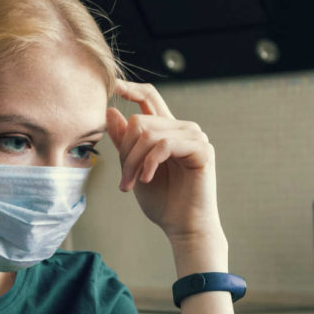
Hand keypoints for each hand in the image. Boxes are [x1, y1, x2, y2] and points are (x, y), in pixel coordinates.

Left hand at [106, 80, 222, 248]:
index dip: (130, 88)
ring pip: (150, 134)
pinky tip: (148, 179)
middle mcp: (183, 129)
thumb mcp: (135, 169)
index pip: (149, 97)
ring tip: (131, 184)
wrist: (184, 228)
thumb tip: (111, 111)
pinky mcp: (202, 150)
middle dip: (124, 151)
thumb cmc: (163, 202)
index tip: (112, 86)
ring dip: (134, 161)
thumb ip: (125, 142)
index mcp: (167, 131)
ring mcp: (195, 138)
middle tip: (123, 180)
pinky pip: (165, 145)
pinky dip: (150, 163)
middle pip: (140, 121)